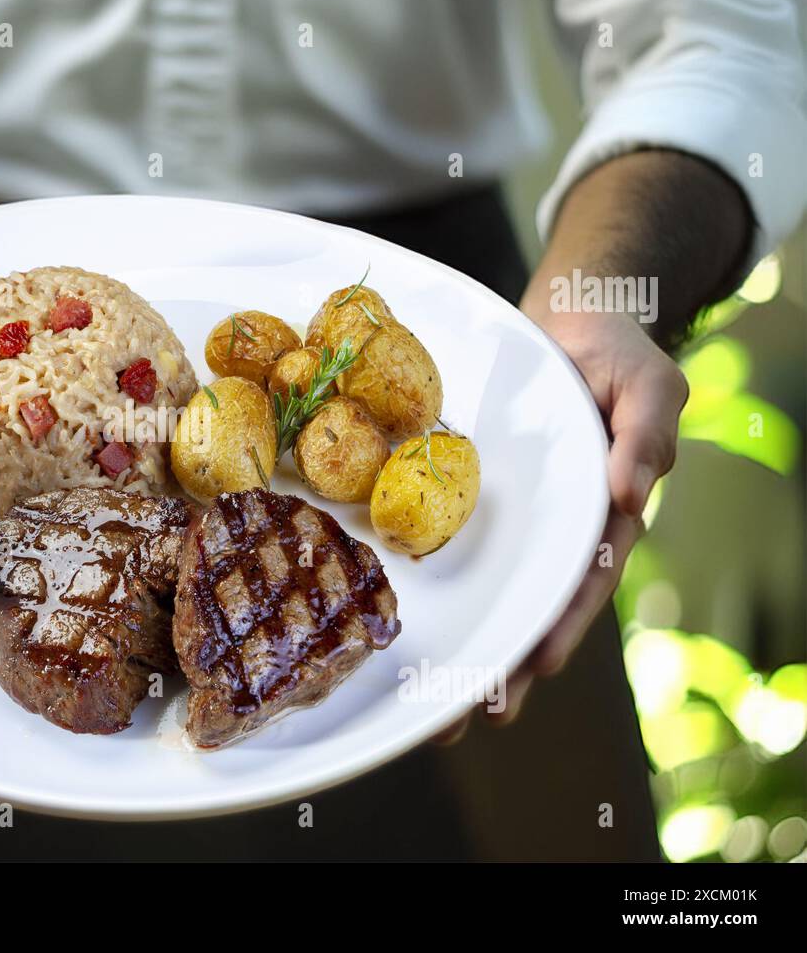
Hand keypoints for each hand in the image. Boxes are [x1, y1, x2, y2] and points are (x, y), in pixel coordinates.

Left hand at [434, 303, 687, 743]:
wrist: (571, 325)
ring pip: (489, 590)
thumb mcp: (648, 385)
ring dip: (464, 645)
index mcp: (601, 515)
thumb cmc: (615, 356)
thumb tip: (631, 492)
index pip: (583, 581)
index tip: (536, 666)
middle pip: (530, 606)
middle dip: (504, 665)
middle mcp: (554, 530)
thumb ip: (648, 435)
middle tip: (467, 718)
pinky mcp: (471, 497)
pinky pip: (450, 542)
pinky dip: (431, 583)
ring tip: (432, 705)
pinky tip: (395, 618)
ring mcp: (514, 519)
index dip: (561, 625)